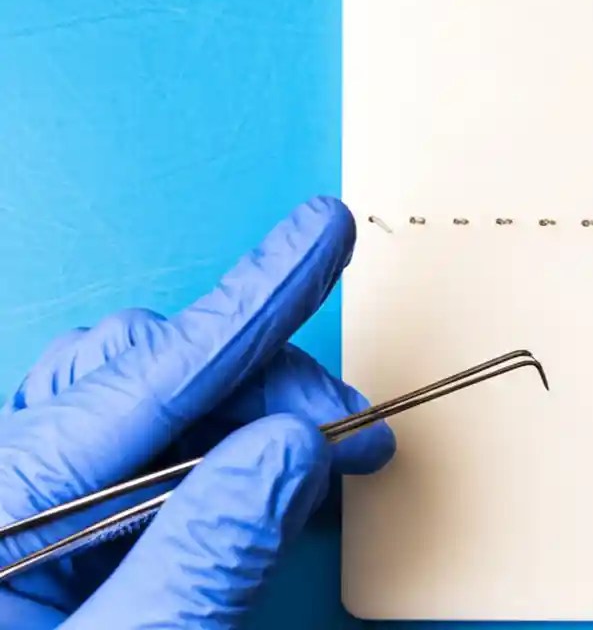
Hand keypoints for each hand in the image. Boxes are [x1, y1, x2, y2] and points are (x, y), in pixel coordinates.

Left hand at [0, 197, 394, 627]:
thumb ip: (202, 560)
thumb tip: (289, 450)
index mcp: (0, 503)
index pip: (154, 374)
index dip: (255, 295)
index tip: (323, 231)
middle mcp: (7, 482)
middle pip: (154, 370)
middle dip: (268, 380)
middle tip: (356, 437)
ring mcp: (27, 502)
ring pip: (153, 402)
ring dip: (249, 419)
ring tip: (317, 472)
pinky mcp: (51, 531)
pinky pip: (144, 453)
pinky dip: (219, 460)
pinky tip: (263, 491)